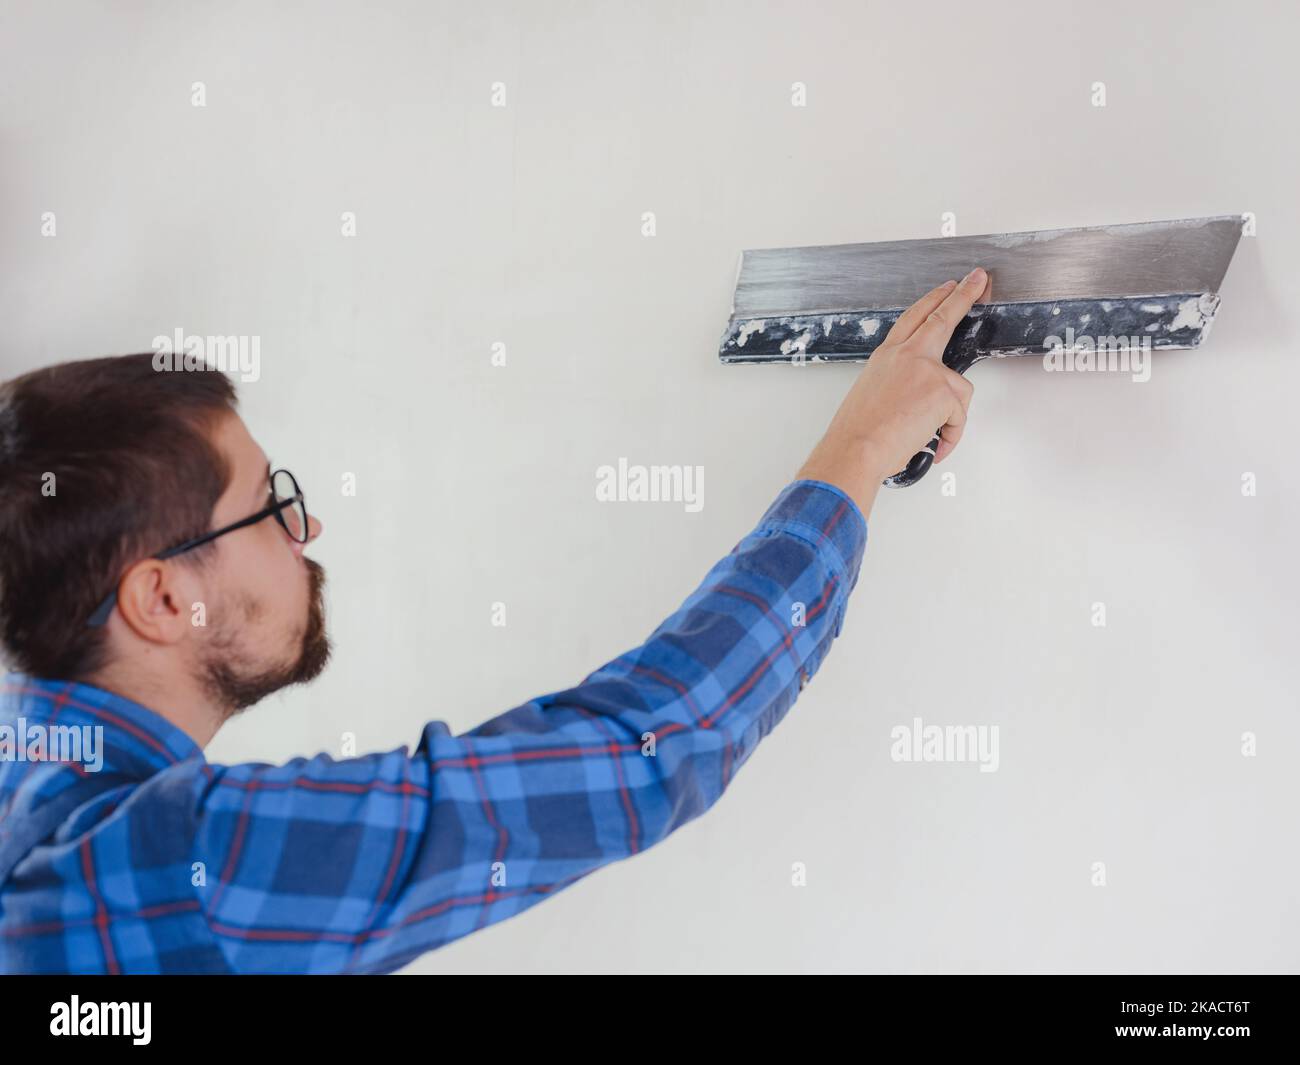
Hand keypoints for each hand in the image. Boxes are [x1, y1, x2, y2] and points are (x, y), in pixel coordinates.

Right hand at [795, 267, 988, 516]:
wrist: (856, 448)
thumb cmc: (857, 432)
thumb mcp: (872, 393)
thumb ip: (899, 382)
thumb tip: (918, 395)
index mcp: (887, 355)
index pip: (914, 318)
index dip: (933, 300)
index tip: (948, 287)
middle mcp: (907, 355)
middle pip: (942, 317)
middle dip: (963, 296)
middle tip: (978, 279)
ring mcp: (928, 370)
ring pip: (958, 389)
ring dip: (949, 415)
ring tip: (924, 433)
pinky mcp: (944, 391)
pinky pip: (959, 417)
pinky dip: (950, 435)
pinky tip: (932, 444)